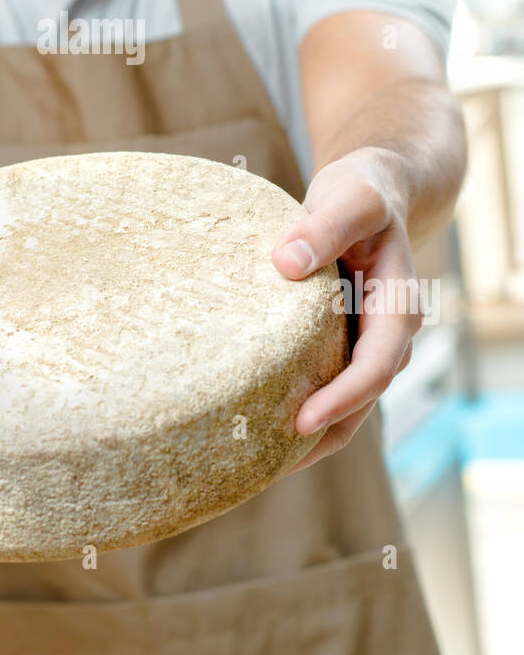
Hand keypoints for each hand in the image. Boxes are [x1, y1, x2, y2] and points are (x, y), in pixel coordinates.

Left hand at [271, 147, 418, 473]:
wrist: (374, 187)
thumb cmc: (362, 191)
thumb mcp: (348, 198)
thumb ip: (322, 227)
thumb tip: (284, 263)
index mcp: (398, 307)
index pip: (375, 367)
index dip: (341, 399)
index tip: (300, 424)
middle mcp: (388, 335)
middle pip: (360, 401)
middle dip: (320, 438)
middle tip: (266, 467)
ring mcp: (366, 342)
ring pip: (346, 405)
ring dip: (311, 436)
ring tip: (256, 465)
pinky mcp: (343, 341)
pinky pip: (327, 385)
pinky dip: (301, 408)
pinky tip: (259, 425)